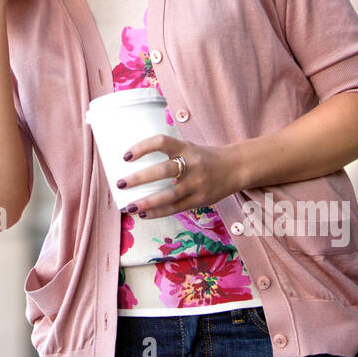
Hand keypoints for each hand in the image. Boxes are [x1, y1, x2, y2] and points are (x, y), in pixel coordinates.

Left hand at [117, 135, 242, 218]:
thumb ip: (168, 154)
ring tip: (129, 206)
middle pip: (163, 170)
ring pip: (169, 195)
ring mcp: (197, 184)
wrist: (236, 167)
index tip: (126, 156)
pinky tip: (144, 214)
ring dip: (147, 202)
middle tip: (121, 183)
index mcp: (186, 147)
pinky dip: (158, 212)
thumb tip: (135, 165)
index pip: (161, 142)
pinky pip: (176, 208)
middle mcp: (192, 164)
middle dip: (139, 178)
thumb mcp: (188, 147)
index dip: (142, 147)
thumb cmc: (204, 157)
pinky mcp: (200, 200)